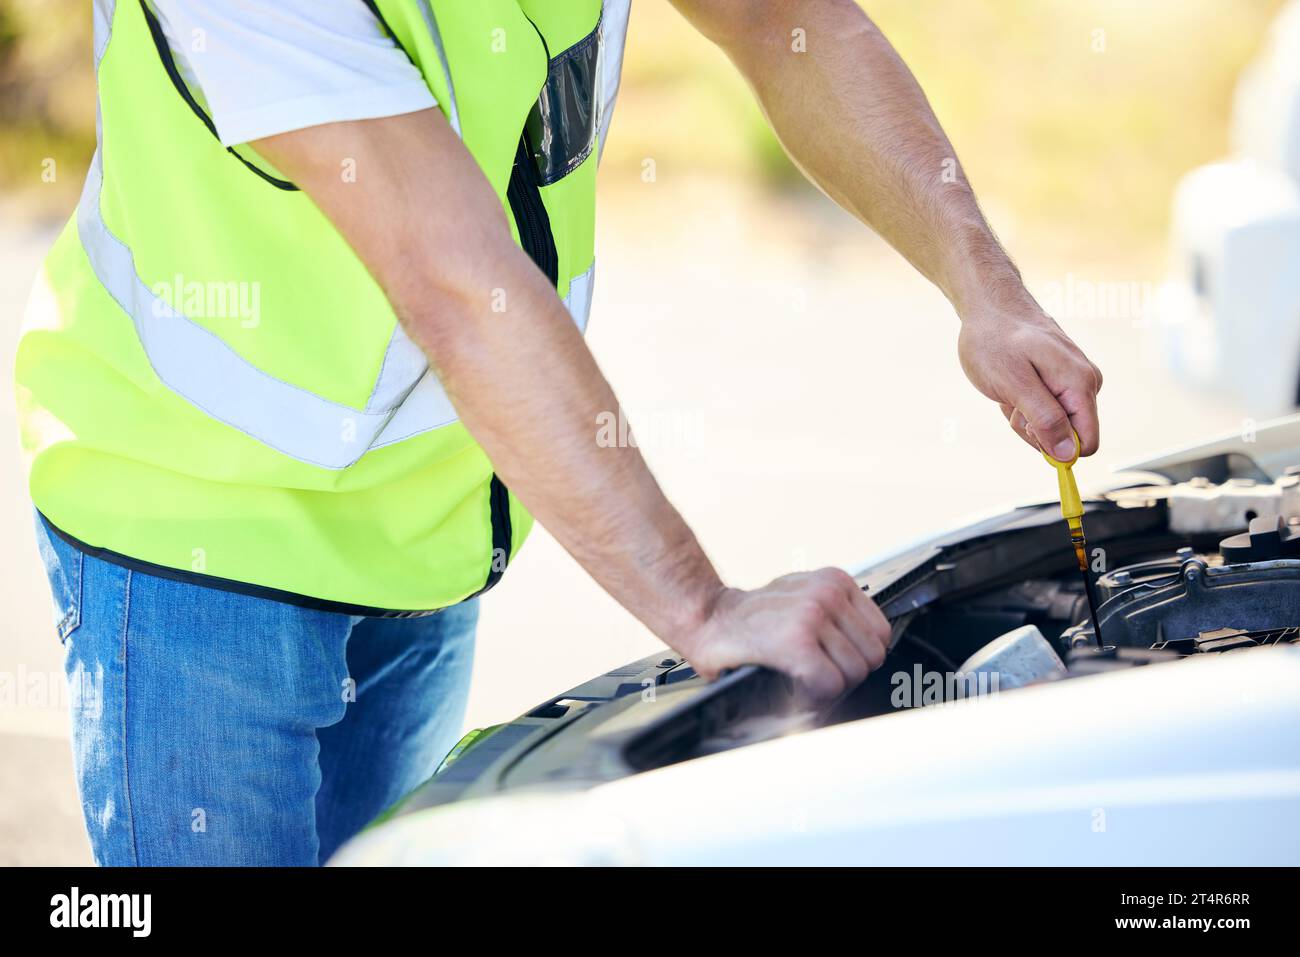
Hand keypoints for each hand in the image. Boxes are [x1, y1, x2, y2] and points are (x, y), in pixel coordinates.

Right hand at [678, 568, 891, 703]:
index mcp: (834, 581)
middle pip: (871, 656)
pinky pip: (830, 683)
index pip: (879, 633)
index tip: (835, 662)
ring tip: (803, 678)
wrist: (705, 618)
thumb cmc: (751, 618)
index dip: (858, 655)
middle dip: (846, 674)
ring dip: (829, 686)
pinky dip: (815, 695)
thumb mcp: (801, 599)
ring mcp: (812, 615)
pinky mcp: (796, 641)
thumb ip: (837, 617)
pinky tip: (795, 685)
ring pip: (854, 672)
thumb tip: (867, 655)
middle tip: (817, 674)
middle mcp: (827, 593)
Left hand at [957, 308, 1102, 459]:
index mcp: (1081, 385)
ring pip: (1053, 425)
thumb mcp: (1014, 384)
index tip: (1026, 424)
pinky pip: (1045, 411)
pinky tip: (1012, 384)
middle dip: (1034, 428)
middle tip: (1012, 399)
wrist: (989, 306)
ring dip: (1025, 416)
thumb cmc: (995, 341)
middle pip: (1067, 437)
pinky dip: (1023, 405)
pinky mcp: (1062, 380)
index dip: (1053, 445)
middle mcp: (1087, 383)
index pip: (1087, 442)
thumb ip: (1045, 419)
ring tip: (1010, 387)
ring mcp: (1075, 381)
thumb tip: (1069, 455)